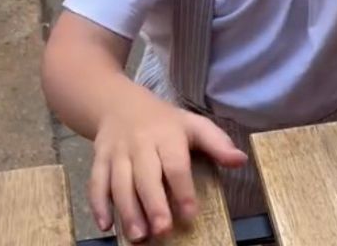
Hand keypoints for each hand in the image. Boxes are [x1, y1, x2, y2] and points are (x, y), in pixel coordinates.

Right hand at [90, 94, 246, 240]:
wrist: (120, 105)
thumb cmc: (165, 122)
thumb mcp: (195, 125)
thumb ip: (218, 144)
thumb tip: (241, 161)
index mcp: (167, 135)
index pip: (176, 165)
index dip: (183, 190)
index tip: (190, 213)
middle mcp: (140, 144)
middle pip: (145, 177)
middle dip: (153, 205)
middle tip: (162, 231)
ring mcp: (116, 153)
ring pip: (119, 184)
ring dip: (127, 211)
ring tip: (138, 236)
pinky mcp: (98, 160)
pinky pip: (95, 183)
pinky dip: (98, 205)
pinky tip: (106, 225)